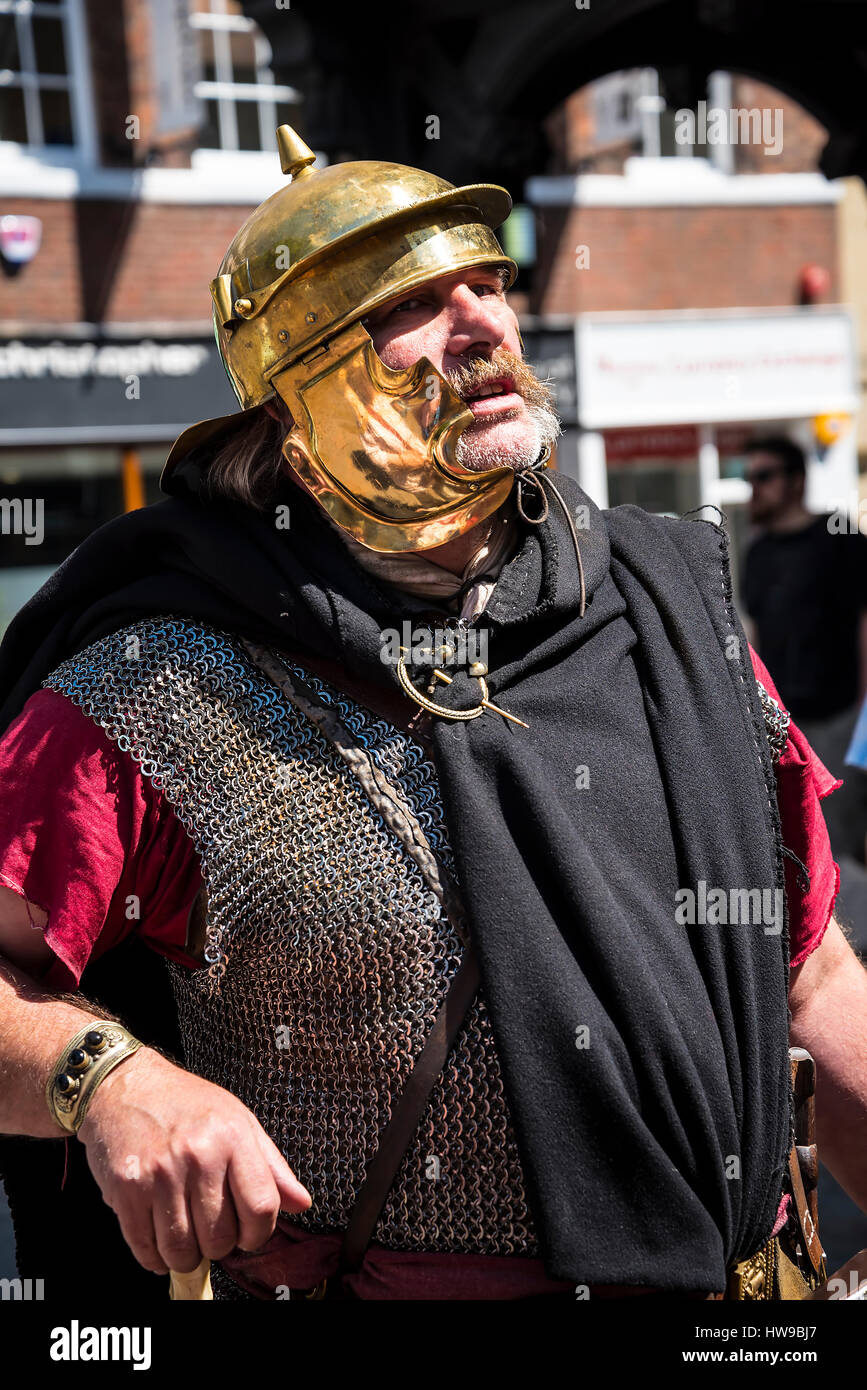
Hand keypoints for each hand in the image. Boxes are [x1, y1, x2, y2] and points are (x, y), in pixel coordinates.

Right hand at [77, 1047, 310, 1274]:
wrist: (124, 1087)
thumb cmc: (185, 1104)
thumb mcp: (239, 1121)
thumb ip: (272, 1167)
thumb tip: (302, 1204)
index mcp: (233, 1136)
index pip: (261, 1208)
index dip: (259, 1234)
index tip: (248, 1235)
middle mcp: (198, 1155)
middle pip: (221, 1237)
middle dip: (219, 1246)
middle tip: (210, 1230)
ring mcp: (160, 1174)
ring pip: (182, 1251)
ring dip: (186, 1256)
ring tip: (186, 1236)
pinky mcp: (126, 1190)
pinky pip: (145, 1249)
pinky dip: (154, 1258)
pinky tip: (159, 1241)